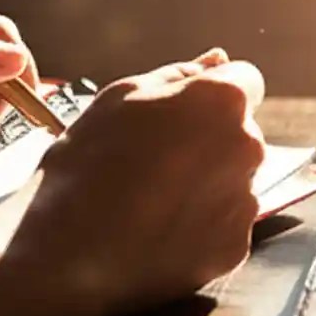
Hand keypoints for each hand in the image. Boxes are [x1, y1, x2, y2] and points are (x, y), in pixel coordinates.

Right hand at [10, 48, 265, 315]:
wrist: (67, 256)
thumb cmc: (86, 165)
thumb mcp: (119, 97)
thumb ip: (179, 74)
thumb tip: (218, 60)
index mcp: (222, 101)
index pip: (245, 81)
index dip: (210, 95)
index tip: (179, 114)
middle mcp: (248, 148)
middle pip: (241, 134)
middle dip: (209, 140)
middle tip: (154, 162)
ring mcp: (246, 202)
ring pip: (234, 180)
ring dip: (206, 184)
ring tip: (150, 202)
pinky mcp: (235, 247)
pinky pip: (225, 226)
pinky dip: (201, 227)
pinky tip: (158, 231)